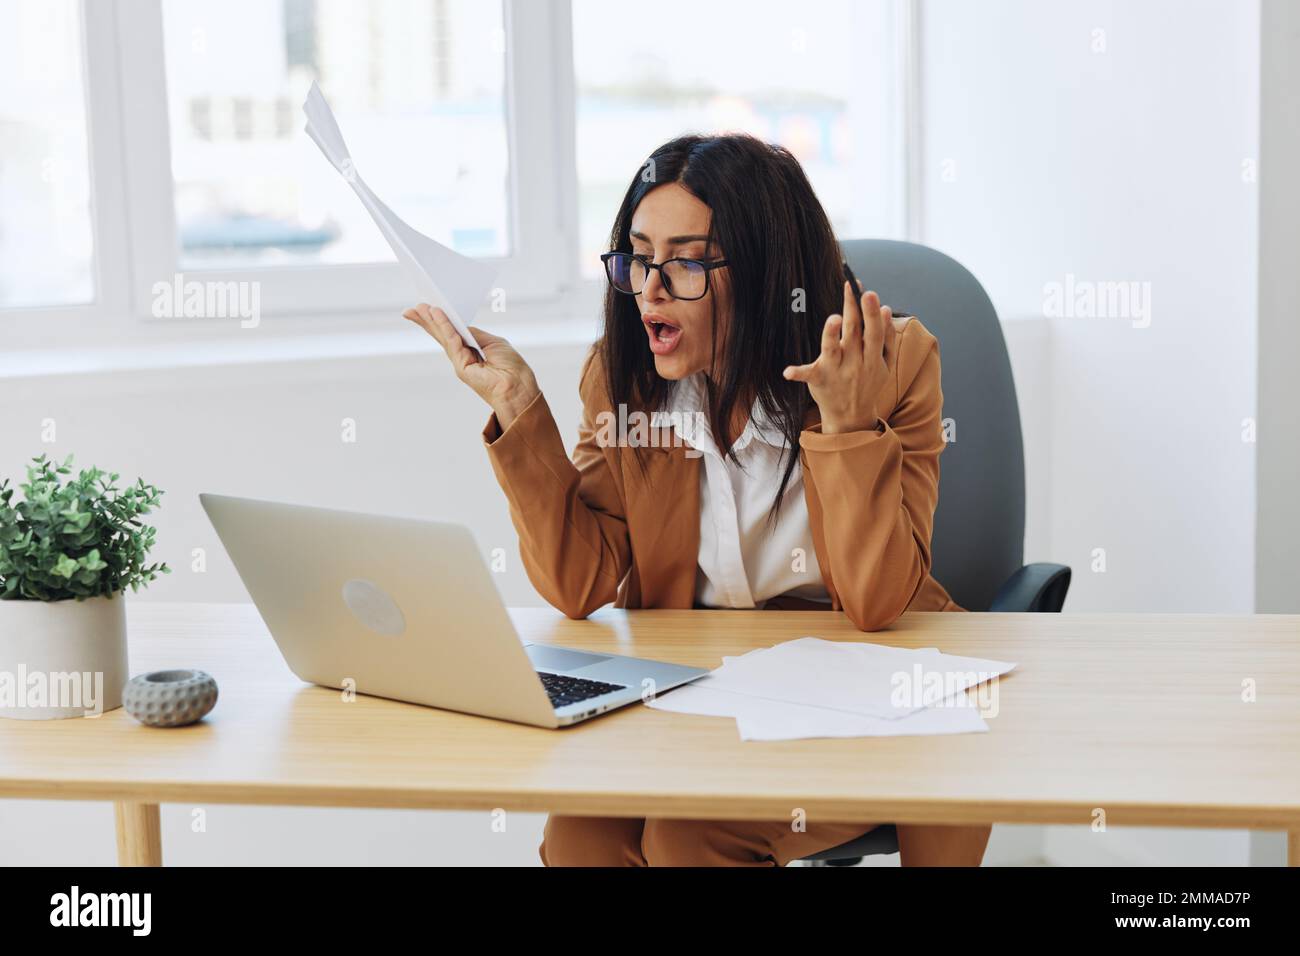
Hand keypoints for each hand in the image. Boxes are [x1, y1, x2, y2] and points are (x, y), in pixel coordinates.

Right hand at [403, 303, 540, 430]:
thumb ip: (474, 334)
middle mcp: (464, 356)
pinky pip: (452, 341)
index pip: (452, 333)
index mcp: (472, 350)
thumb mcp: (493, 342)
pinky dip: (444, 327)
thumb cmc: (511, 367)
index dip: (440, 321)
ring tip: (419, 308)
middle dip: (427, 321)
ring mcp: (461, 362)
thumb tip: (458, 323)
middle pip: (442, 335)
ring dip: (431, 321)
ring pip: (443, 337)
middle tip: (412, 309)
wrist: (519, 387)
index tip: (428, 308)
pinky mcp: (462, 366)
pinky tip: (437, 314)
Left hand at [783, 281, 893, 434]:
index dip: (871, 311)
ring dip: (832, 334)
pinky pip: (807, 375)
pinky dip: (798, 373)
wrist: (852, 418)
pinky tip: (788, 372)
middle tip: (853, 287)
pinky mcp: (818, 380)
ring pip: (833, 349)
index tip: (868, 292)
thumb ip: (887, 338)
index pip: (873, 330)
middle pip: (854, 332)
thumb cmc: (868, 383)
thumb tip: (887, 309)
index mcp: (872, 357)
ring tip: (834, 319)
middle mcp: (855, 362)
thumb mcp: (885, 365)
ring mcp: (836, 371)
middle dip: (855, 310)